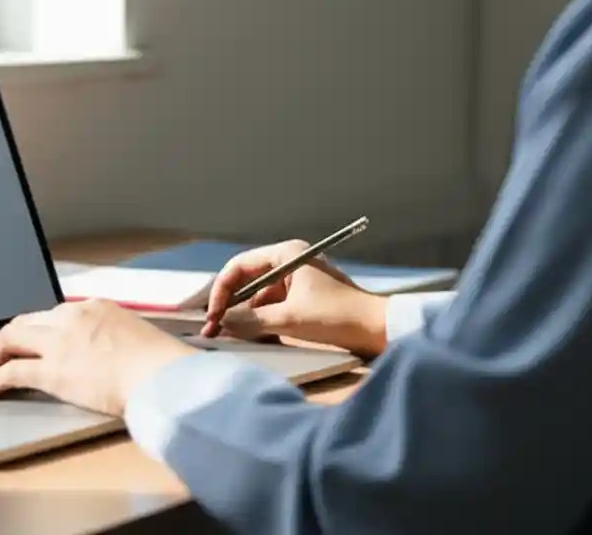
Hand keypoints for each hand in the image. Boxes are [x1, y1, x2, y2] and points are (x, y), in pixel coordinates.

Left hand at [0, 300, 197, 415]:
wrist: (159, 376)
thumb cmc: (159, 362)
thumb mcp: (136, 334)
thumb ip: (116, 336)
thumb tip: (114, 352)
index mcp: (94, 307)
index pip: (58, 312)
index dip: (46, 327)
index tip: (44, 337)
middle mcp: (71, 318)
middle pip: (29, 319)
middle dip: (17, 334)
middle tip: (14, 349)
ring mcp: (58, 343)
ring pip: (13, 337)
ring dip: (2, 350)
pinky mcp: (50, 372)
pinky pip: (12, 372)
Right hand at [201, 240, 389, 357]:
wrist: (378, 329)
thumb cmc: (337, 316)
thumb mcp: (289, 319)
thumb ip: (252, 321)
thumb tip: (221, 325)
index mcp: (286, 254)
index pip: (239, 267)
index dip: (221, 292)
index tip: (213, 317)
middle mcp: (289, 261)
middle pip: (246, 281)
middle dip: (229, 306)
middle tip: (214, 330)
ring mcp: (298, 280)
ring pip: (258, 297)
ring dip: (245, 317)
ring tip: (230, 337)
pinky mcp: (304, 298)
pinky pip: (273, 307)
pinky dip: (261, 321)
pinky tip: (252, 336)